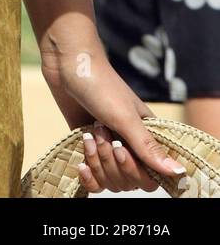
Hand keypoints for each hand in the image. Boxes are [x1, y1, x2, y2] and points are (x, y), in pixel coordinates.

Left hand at [41, 48, 188, 193]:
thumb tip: (178, 173)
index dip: (134, 170)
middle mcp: (129, 145)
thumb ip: (148, 147)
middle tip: (101, 131)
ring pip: (109, 180)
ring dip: (96, 161)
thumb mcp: (125, 117)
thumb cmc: (100, 84)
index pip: (150, 177)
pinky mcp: (88, 146)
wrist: (67, 64)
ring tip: (88, 133)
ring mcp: (108, 147)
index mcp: (146, 137)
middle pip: (127, 181)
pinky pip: (93, 178)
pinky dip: (87, 172)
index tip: (120, 148)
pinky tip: (81, 158)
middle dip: (111, 162)